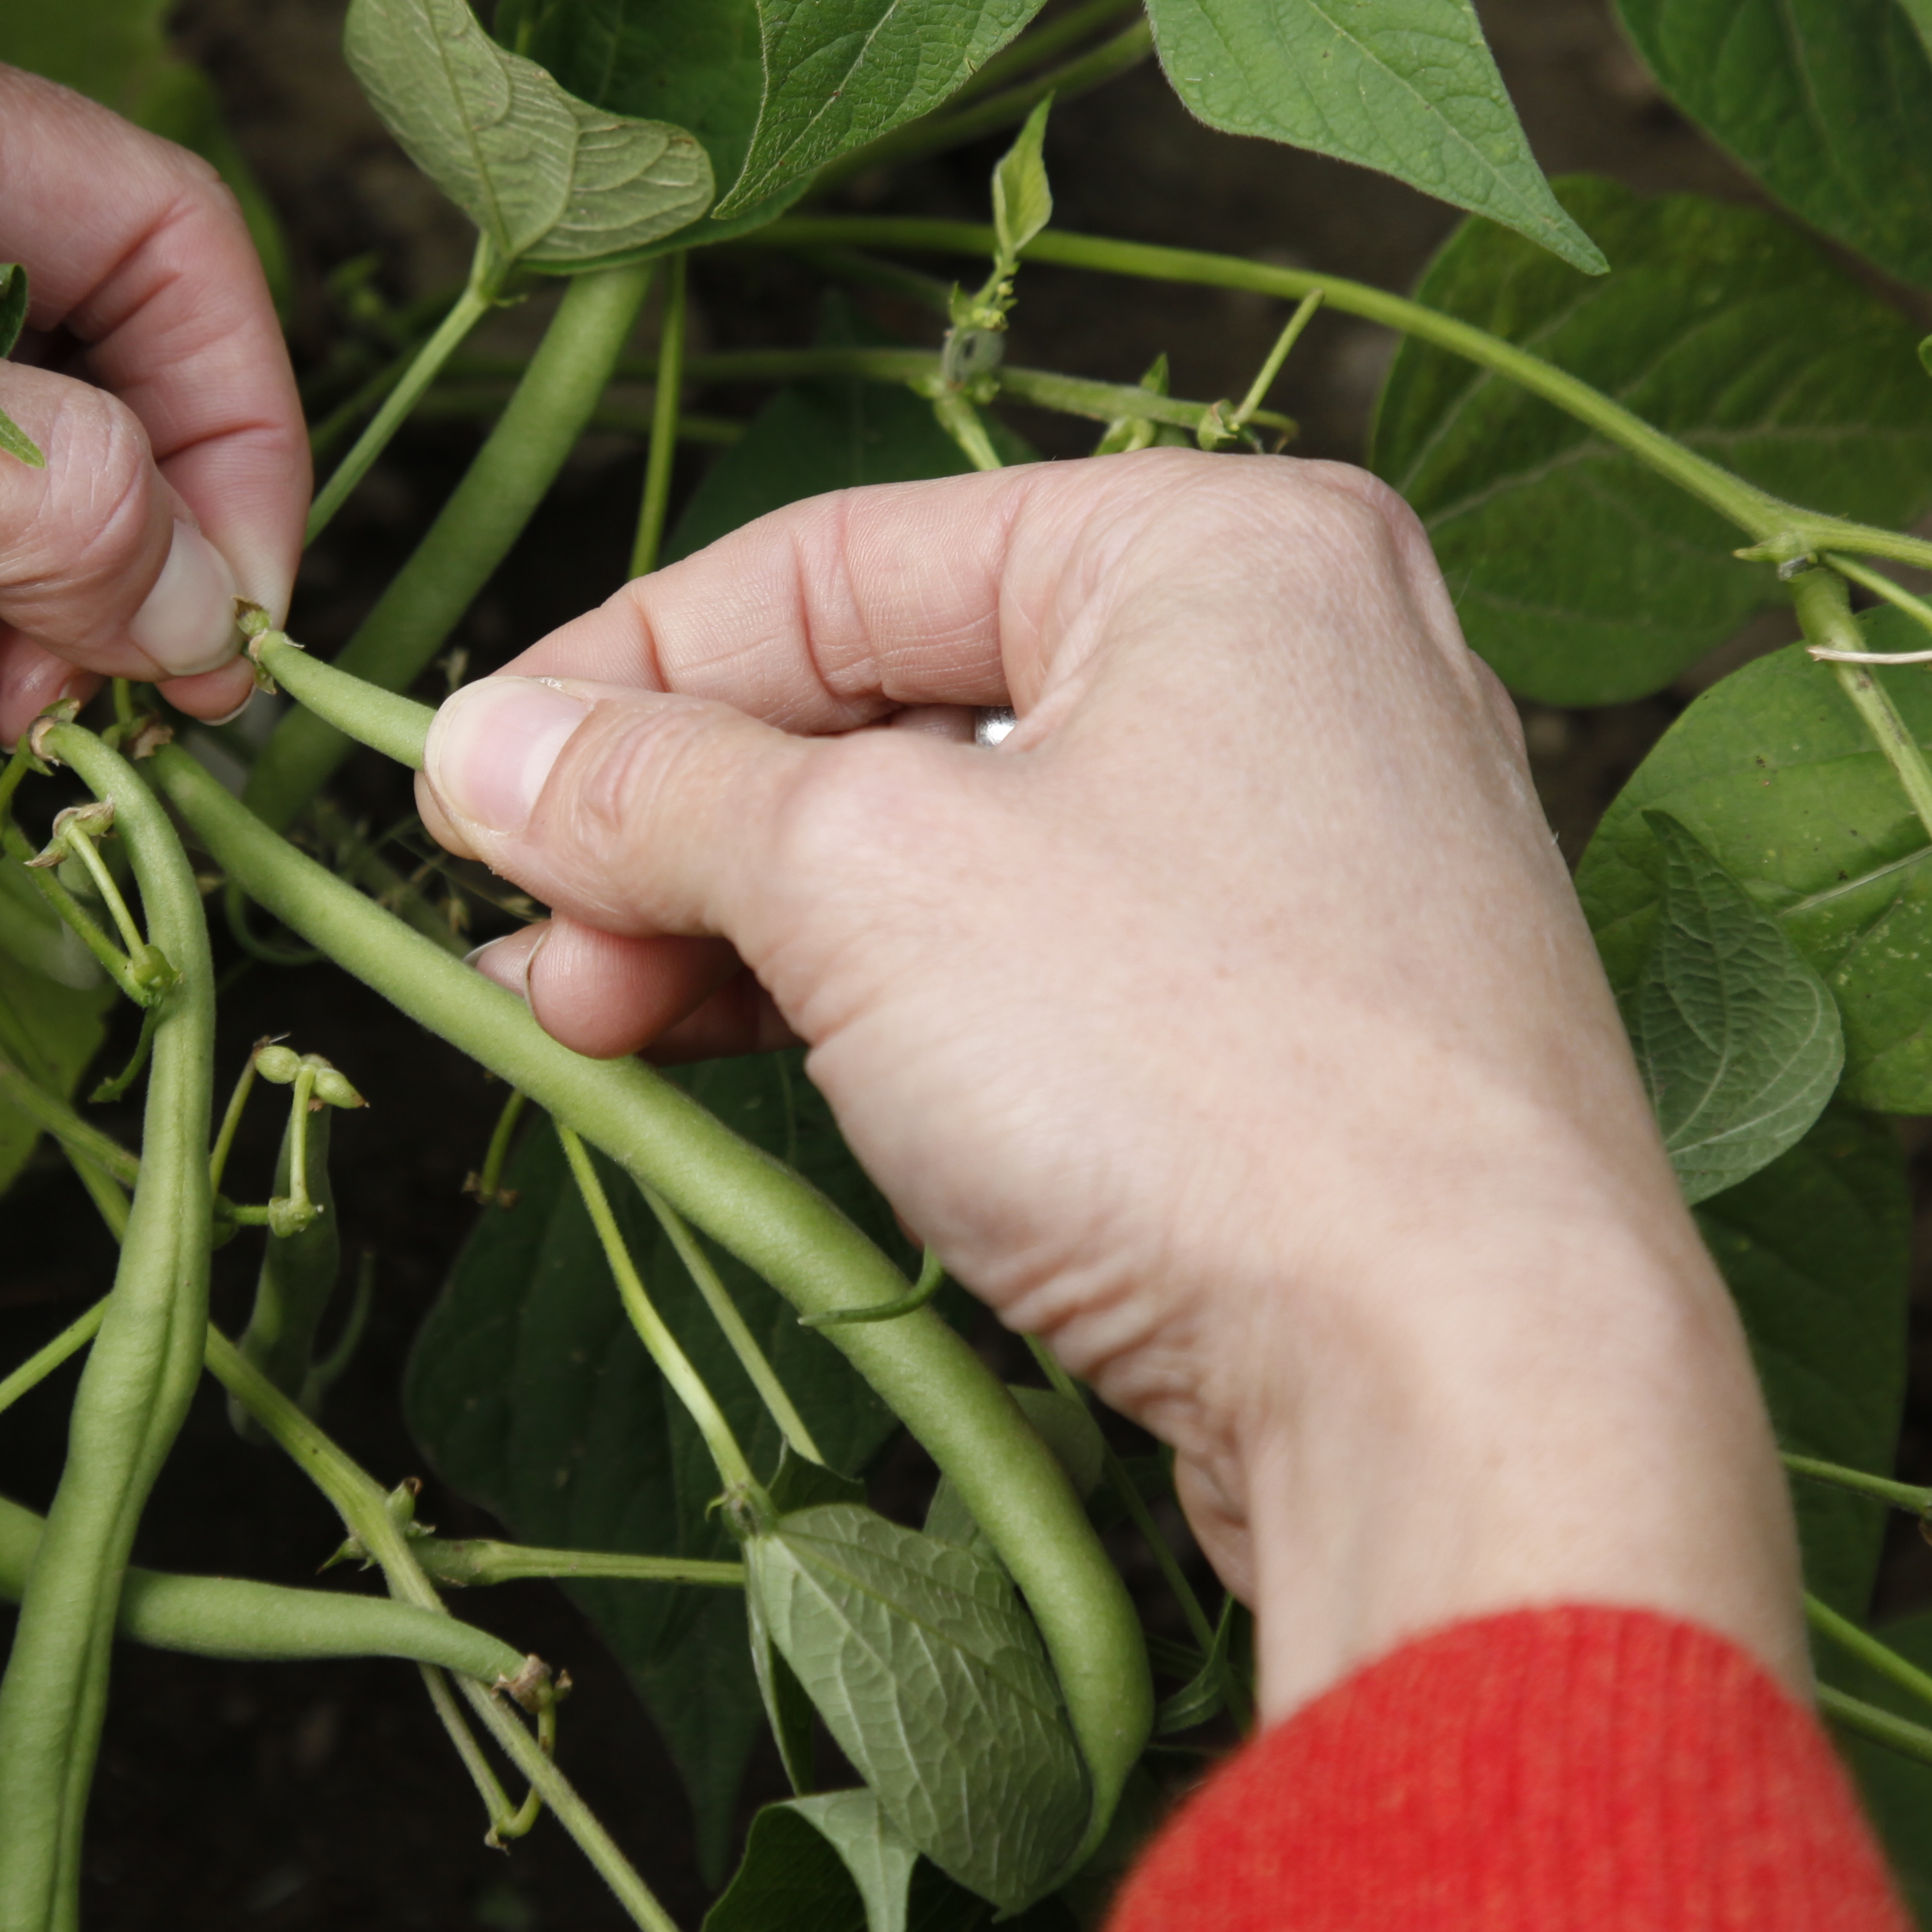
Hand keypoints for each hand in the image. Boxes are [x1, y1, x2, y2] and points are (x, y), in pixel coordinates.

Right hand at [413, 454, 1795, 1716]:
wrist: (1467, 1386)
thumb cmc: (1195, 1077)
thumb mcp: (858, 884)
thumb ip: (651, 793)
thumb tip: (479, 751)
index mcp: (1221, 545)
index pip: (836, 559)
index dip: (622, 673)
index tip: (465, 784)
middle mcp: (1292, 671)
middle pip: (888, 712)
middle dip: (677, 835)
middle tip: (521, 947)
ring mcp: (1310, 864)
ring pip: (951, 861)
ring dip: (746, 940)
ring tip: (581, 1028)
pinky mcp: (1299, 1040)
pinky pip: (1036, 980)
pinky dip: (874, 1018)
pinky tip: (724, 1074)